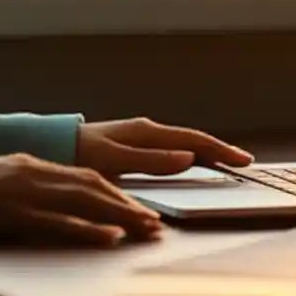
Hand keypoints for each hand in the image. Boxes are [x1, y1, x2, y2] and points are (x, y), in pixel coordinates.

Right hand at [0, 154, 162, 245]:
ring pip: (85, 201)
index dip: (117, 194)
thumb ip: (29, 187)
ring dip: (120, 216)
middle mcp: (36, 173)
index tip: (141, 209)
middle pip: (94, 187)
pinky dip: (88, 229)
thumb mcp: (1, 180)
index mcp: (34, 165)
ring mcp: (25, 191)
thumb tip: (55, 202)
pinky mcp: (13, 212)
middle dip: (128, 206)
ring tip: (145, 230)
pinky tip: (109, 237)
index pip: (87, 177)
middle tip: (155, 224)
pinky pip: (58, 222)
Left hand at [76, 117, 253, 176]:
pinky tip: (194, 164)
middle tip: (244, 162)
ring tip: (227, 163)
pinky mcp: (134, 147)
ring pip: (184, 145)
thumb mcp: (114, 160)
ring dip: (207, 153)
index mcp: (147, 133)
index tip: (242, 161)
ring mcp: (141, 138)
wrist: (51, 146)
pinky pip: (171, 150)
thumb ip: (151, 160)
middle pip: (193, 140)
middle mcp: (148, 132)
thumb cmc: (78, 154)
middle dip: (220, 150)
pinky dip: (190, 156)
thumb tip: (189, 158)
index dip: (221, 150)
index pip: (194, 141)